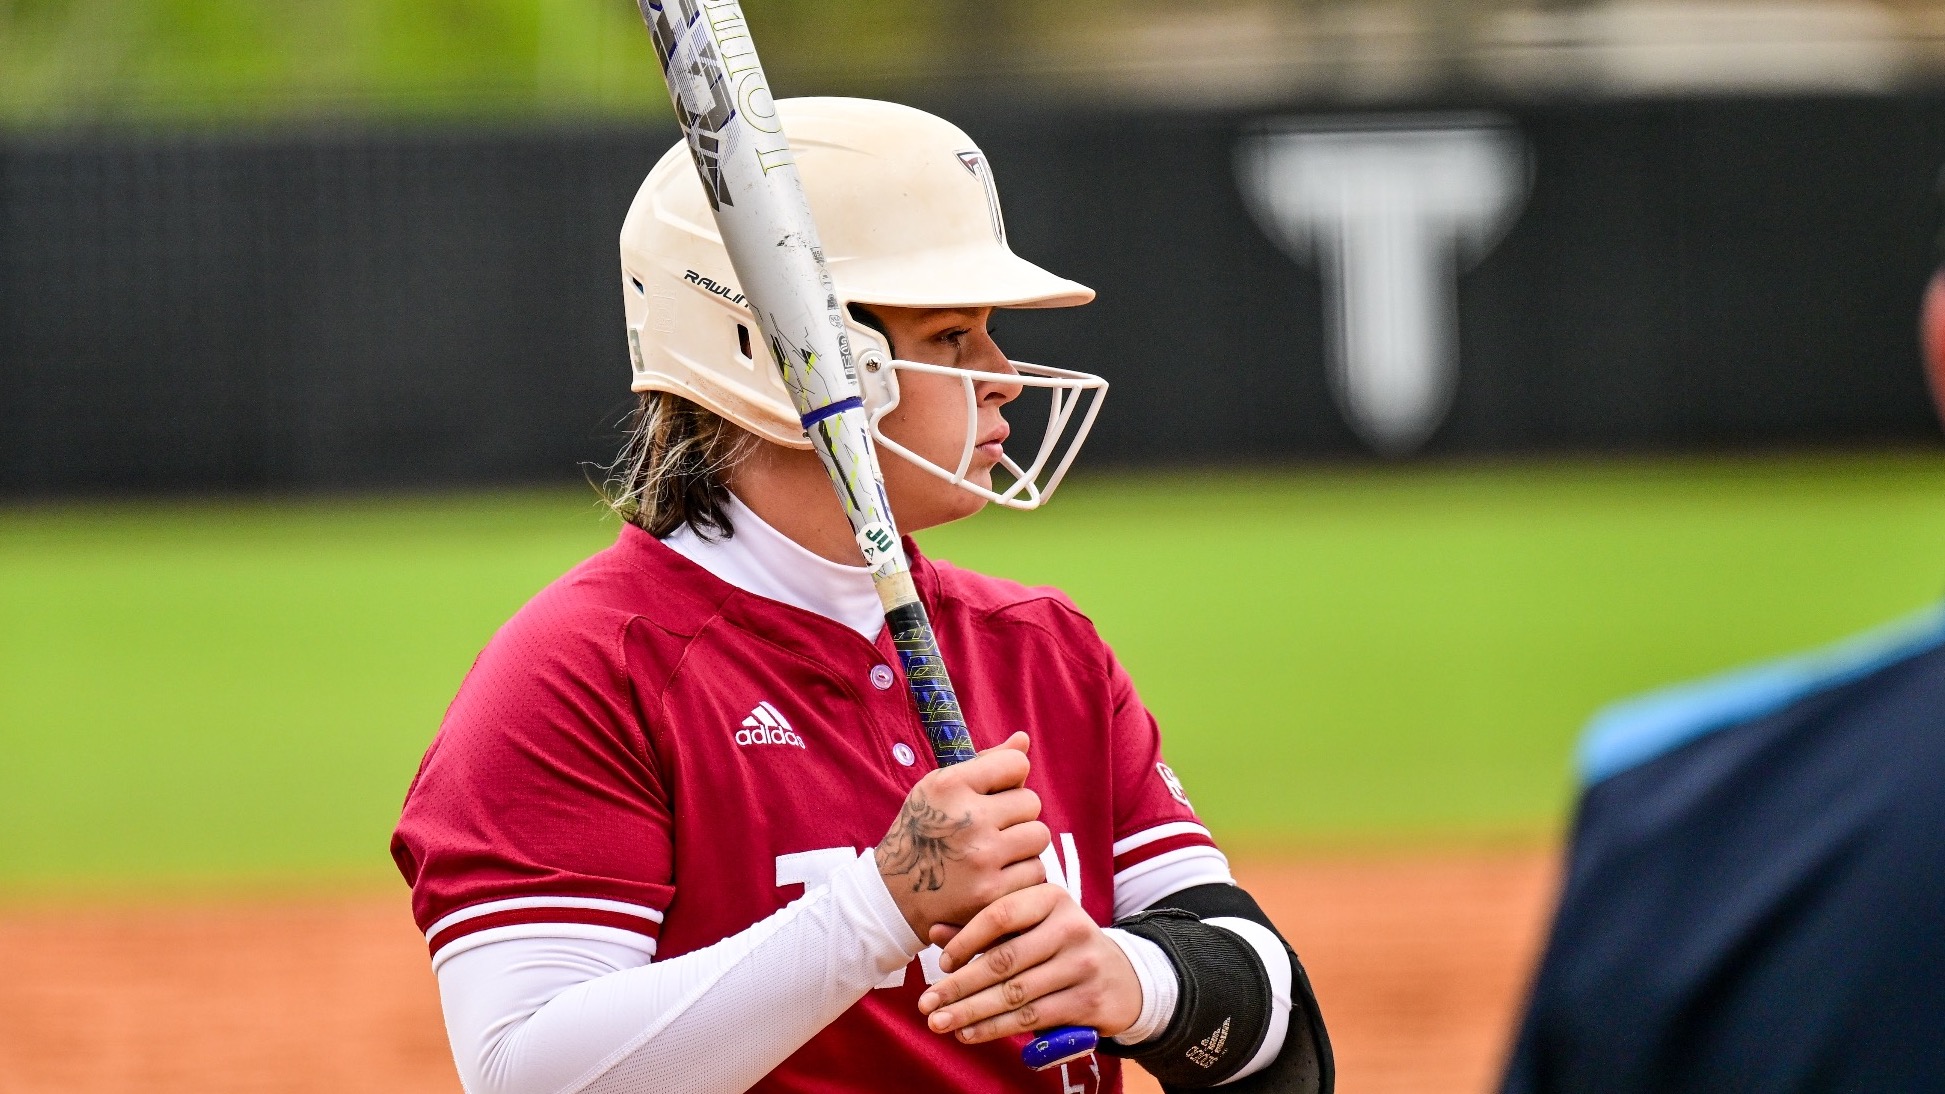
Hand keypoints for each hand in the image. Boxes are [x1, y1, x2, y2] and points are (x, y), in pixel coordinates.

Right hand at [876, 731, 1050, 938]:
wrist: (893, 897)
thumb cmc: (923, 833)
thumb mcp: (940, 790)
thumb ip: (985, 763)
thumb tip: (1024, 738)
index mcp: (950, 786)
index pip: (1016, 764)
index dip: (1010, 778)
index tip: (995, 794)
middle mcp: (966, 819)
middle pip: (1032, 802)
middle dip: (1017, 815)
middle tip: (993, 829)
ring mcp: (981, 858)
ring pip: (1040, 836)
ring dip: (1024, 845)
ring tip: (998, 852)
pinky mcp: (991, 893)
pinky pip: (1036, 871)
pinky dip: (1023, 875)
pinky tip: (999, 877)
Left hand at [916, 882, 1142, 1043]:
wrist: (1122, 977)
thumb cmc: (1060, 947)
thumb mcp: (1029, 927)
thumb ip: (985, 928)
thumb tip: (934, 931)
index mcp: (1051, 897)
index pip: (1000, 914)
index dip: (965, 940)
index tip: (940, 964)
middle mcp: (1070, 926)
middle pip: (1004, 960)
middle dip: (959, 986)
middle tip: (925, 1005)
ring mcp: (1082, 964)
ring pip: (1015, 993)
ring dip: (971, 1012)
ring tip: (940, 1023)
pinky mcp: (1088, 1000)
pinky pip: (1032, 1017)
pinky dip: (996, 1028)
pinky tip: (969, 1033)